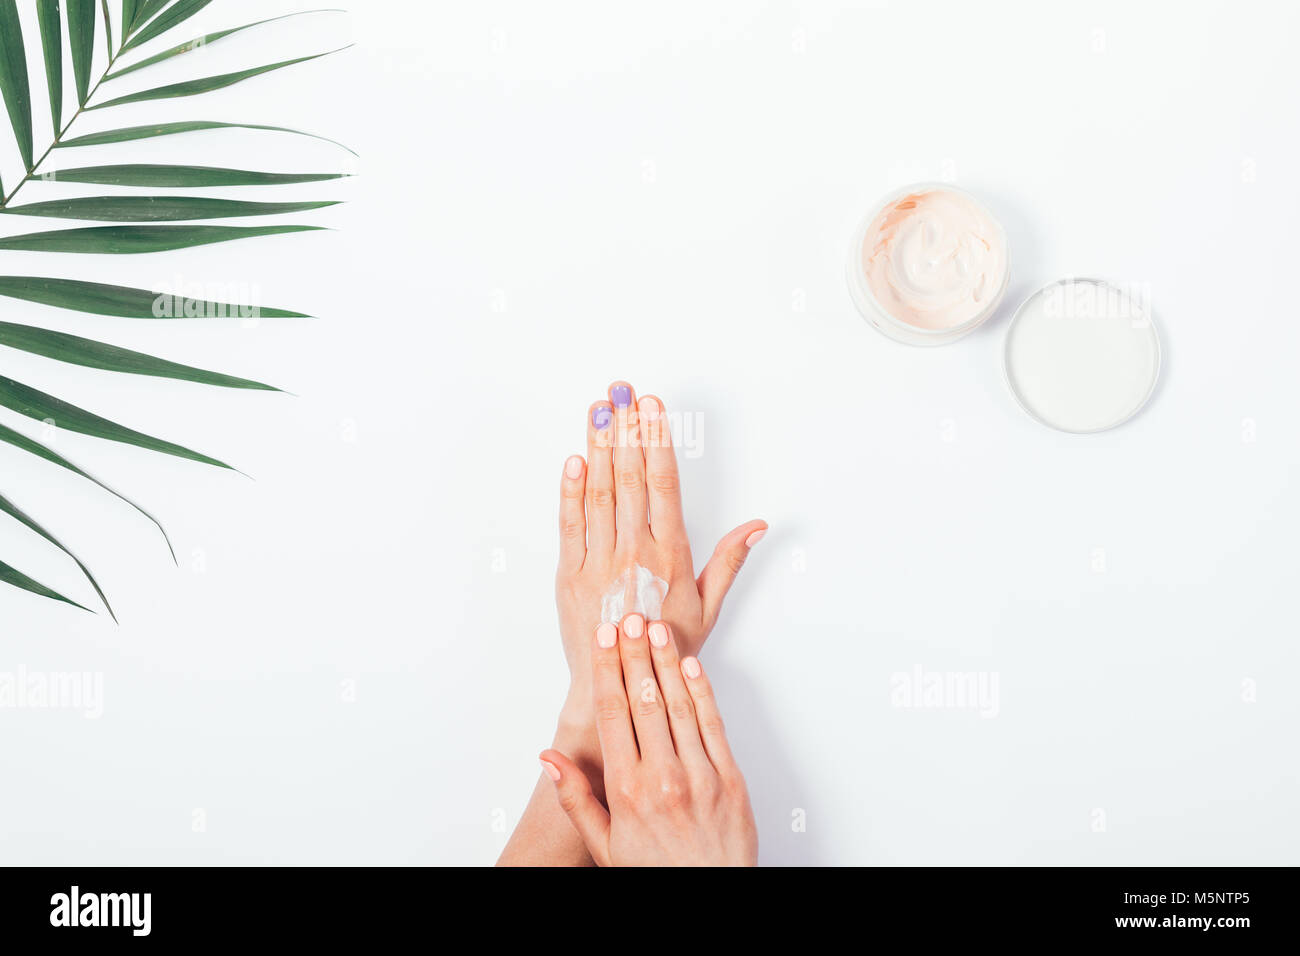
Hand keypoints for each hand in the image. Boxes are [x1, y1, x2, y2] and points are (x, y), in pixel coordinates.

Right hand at [540, 614, 757, 866]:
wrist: (710, 902)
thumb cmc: (655, 874)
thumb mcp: (604, 845)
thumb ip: (576, 798)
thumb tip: (547, 758)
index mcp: (626, 791)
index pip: (613, 715)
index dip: (608, 671)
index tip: (604, 639)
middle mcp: (663, 778)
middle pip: (645, 700)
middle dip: (635, 654)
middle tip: (628, 617)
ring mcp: (700, 777)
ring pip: (679, 706)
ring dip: (667, 662)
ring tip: (655, 628)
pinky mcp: (731, 780)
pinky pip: (713, 726)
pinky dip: (702, 692)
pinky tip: (691, 666)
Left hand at [555, 381, 765, 723]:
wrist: (617, 685)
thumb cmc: (664, 646)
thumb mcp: (708, 607)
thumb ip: (729, 561)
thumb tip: (758, 525)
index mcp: (671, 556)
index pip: (664, 487)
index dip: (657, 444)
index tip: (654, 410)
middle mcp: (635, 553)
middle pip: (631, 479)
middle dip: (627, 431)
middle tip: (624, 393)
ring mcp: (600, 562)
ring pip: (601, 493)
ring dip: (599, 447)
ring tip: (601, 410)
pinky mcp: (570, 574)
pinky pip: (571, 524)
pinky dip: (571, 490)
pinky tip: (575, 458)